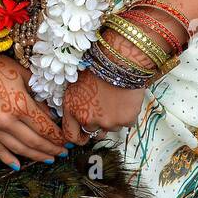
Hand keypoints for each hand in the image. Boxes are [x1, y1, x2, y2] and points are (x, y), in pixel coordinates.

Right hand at [0, 54, 65, 169]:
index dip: (58, 138)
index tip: (67, 141)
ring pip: (19, 149)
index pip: (45, 128)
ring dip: (36, 156)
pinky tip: (19, 165)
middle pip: (34, 142)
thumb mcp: (23, 76)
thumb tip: (51, 116)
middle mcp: (7, 121)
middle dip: (51, 149)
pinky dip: (9, 159)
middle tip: (62, 153)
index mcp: (20, 105)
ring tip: (48, 158)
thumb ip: (38, 98)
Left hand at [62, 26, 153, 144]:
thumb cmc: (96, 66)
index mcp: (72, 110)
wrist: (119, 60)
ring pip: (111, 128)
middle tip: (104, 108)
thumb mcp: (76, 84)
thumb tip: (78, 118)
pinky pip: (126, 123)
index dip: (78, 137)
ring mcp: (108, 122)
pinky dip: (127, 115)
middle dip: (97, 123)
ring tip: (116, 100)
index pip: (71, 136)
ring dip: (113, 119)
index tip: (83, 136)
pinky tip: (125, 100)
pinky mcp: (125, 120)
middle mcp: (88, 120)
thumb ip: (75, 106)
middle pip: (93, 132)